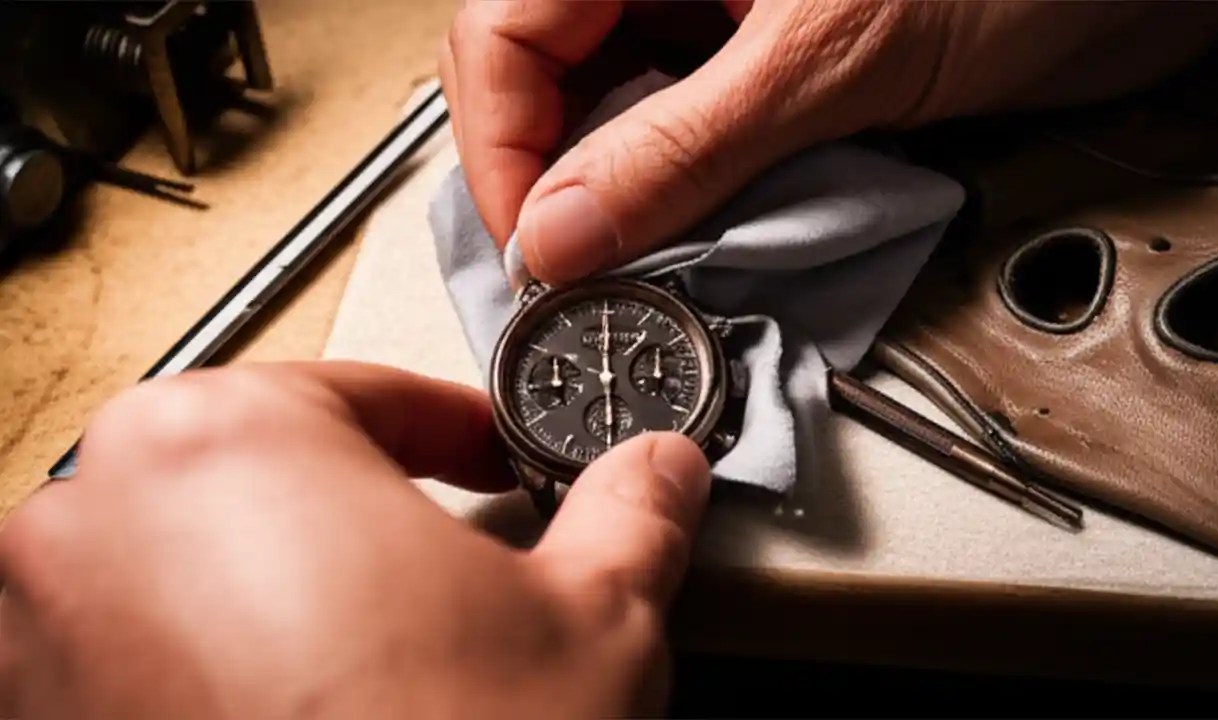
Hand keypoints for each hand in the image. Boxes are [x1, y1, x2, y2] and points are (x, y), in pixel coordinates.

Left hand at [0, 362, 710, 717]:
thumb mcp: (591, 622)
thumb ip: (631, 513)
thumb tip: (658, 470)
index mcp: (225, 441)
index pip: (366, 391)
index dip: (456, 430)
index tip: (489, 462)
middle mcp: (93, 519)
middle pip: (264, 460)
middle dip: (360, 499)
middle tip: (439, 553)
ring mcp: (39, 630)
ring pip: (185, 551)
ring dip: (276, 574)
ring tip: (368, 639)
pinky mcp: (33, 714)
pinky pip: (128, 647)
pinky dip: (207, 656)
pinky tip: (293, 700)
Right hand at [440, 0, 1217, 284]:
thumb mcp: (830, 56)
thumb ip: (686, 147)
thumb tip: (565, 227)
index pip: (507, 30)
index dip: (504, 147)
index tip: (535, 249)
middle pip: (547, 75)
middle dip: (555, 179)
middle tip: (579, 272)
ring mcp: (722, 16)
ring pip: (617, 113)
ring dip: (623, 197)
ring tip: (640, 263)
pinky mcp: (773, 69)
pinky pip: (692, 137)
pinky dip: (690, 195)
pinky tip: (703, 234)